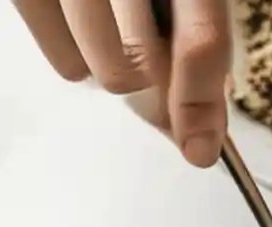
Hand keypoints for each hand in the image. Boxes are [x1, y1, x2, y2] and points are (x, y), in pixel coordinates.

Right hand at [13, 0, 231, 166]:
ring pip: (103, 74)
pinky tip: (91, 33)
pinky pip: (66, 67)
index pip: (201, 43)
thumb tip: (206, 125)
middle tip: (167, 87)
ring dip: (121, 74)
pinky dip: (83, 64)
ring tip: (124, 38)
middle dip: (161, 93)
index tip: (201, 149)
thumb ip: (202, 46)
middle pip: (144, 68)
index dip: (202, 105)